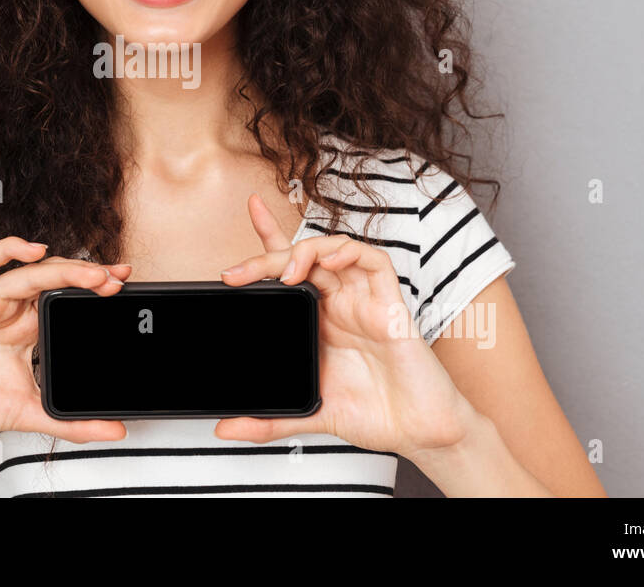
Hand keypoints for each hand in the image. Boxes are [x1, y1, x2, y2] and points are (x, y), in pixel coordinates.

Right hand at [0, 236, 132, 446]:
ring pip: (29, 271)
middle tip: (118, 278)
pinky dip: (8, 250)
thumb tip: (115, 430)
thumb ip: (71, 423)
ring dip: (64, 269)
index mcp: (25, 328)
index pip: (66, 298)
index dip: (93, 288)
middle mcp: (8, 310)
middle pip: (54, 279)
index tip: (124, 286)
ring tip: (93, 274)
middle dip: (88, 275)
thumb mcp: (30, 413)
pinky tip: (34, 250)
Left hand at [215, 194, 477, 459]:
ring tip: (286, 274)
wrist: (419, 433)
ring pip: (334, 251)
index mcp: (319, 319)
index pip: (291, 269)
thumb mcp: (309, 414)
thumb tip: (225, 428)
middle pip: (303, 258)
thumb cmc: (376, 414)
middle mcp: (340, 304)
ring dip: (306, 251)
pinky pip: (375, 262)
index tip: (249, 210)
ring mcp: (365, 301)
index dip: (270, 238)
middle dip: (268, 257)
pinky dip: (351, 253)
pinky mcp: (390, 305)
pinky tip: (331, 262)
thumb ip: (268, 420)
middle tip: (238, 274)